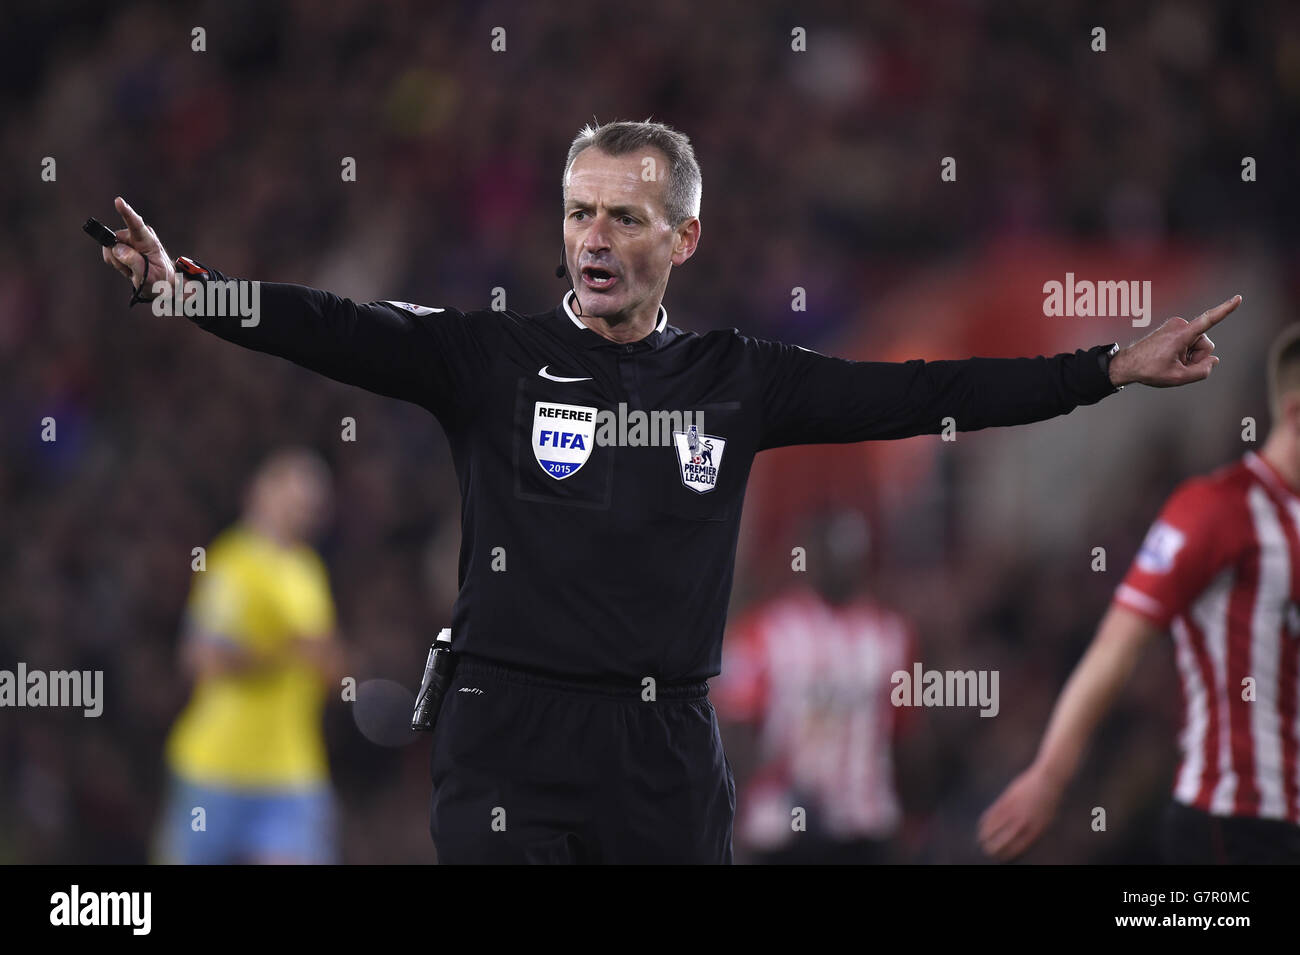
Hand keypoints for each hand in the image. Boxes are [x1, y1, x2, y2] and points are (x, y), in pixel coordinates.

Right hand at [100, 196, 176, 298]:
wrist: (161, 282)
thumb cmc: (160, 279)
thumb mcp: (150, 276)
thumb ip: (134, 262)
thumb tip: (117, 249)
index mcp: (149, 241)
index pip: (137, 225)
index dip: (127, 212)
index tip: (119, 201)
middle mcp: (138, 235)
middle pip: (115, 242)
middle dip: (119, 260)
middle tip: (132, 271)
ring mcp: (130, 239)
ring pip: (110, 249)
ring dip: (119, 263)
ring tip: (133, 270)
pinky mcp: (122, 244)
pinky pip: (109, 253)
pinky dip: (116, 263)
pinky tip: (128, 267)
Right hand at [977, 764, 1064, 860]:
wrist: (1047, 780)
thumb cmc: (1049, 802)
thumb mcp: (1045, 821)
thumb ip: (1033, 832)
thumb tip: (1020, 842)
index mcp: (1034, 831)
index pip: (1016, 848)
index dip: (1006, 854)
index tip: (1000, 858)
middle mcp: (1022, 823)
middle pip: (1003, 841)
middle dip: (993, 849)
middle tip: (988, 852)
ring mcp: (1013, 812)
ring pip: (994, 829)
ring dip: (986, 837)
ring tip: (982, 841)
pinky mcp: (1006, 800)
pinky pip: (992, 815)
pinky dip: (985, 823)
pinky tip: (982, 827)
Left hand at [1107, 295, 1239, 387]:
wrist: (1128, 364)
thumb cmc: (1150, 370)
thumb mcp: (1177, 377)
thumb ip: (1201, 371)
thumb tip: (1214, 361)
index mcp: (1181, 334)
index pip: (1208, 320)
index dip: (1225, 310)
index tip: (1238, 298)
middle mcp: (1180, 325)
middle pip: (1205, 345)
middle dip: (1197, 358)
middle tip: (1178, 366)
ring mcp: (1176, 325)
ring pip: (1198, 344)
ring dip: (1190, 356)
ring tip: (1172, 362)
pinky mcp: (1174, 328)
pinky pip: (1189, 342)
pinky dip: (1184, 352)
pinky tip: (1171, 358)